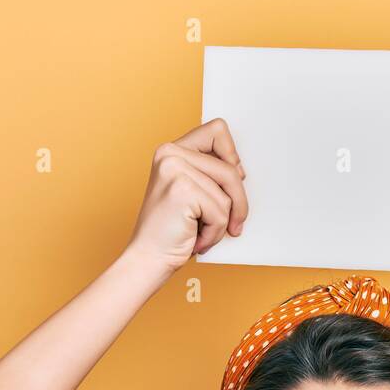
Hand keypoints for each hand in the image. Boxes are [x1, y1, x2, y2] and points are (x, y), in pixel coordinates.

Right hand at [124, 117, 249, 278]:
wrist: (148, 259)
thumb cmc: (171, 231)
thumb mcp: (192, 194)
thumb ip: (210, 175)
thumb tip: (241, 169)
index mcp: (172, 150)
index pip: (218, 131)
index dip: (232, 156)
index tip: (234, 179)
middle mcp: (170, 154)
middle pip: (231, 168)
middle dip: (238, 203)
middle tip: (231, 224)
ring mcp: (174, 170)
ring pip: (228, 195)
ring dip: (221, 223)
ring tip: (201, 233)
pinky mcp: (182, 190)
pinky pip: (220, 213)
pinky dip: (214, 233)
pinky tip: (195, 239)